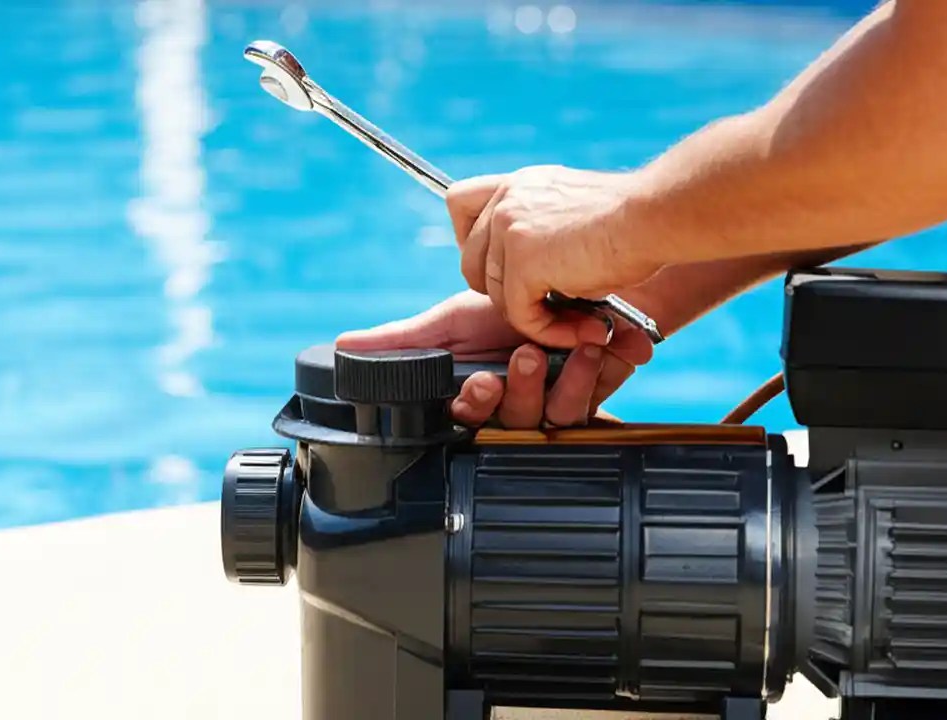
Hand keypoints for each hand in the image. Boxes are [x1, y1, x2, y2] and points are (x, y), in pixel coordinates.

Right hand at [335, 291, 652, 427]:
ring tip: (576, 344)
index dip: (473, 403)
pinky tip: (605, 344)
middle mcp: (515, 400)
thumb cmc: (515, 296)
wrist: (584, 277)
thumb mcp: (454, 316)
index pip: (468, 413)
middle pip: (512, 418)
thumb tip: (342, 348)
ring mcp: (556, 400)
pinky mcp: (596, 396)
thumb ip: (403, 340)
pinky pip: (597, 402)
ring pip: (556, 415)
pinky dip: (602, 370)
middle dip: (520, 389)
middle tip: (527, 355)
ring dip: (565, 380)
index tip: (479, 382)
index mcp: (479, 388)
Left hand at [449, 166, 665, 344]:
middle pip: (471, 262)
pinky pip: (520, 314)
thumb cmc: (635, 221)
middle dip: (504, 292)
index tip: (504, 261)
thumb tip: (534, 280)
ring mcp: (508, 229)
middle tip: (547, 305)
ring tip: (581, 322)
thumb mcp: (575, 217)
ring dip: (535, 317)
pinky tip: (584, 329)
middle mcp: (506, 200)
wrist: (655, 215)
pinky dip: (548, 331)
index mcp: (518, 185)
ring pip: (496, 295)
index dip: (471, 239)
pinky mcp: (522, 262)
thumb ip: (544, 234)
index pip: (459, 202)